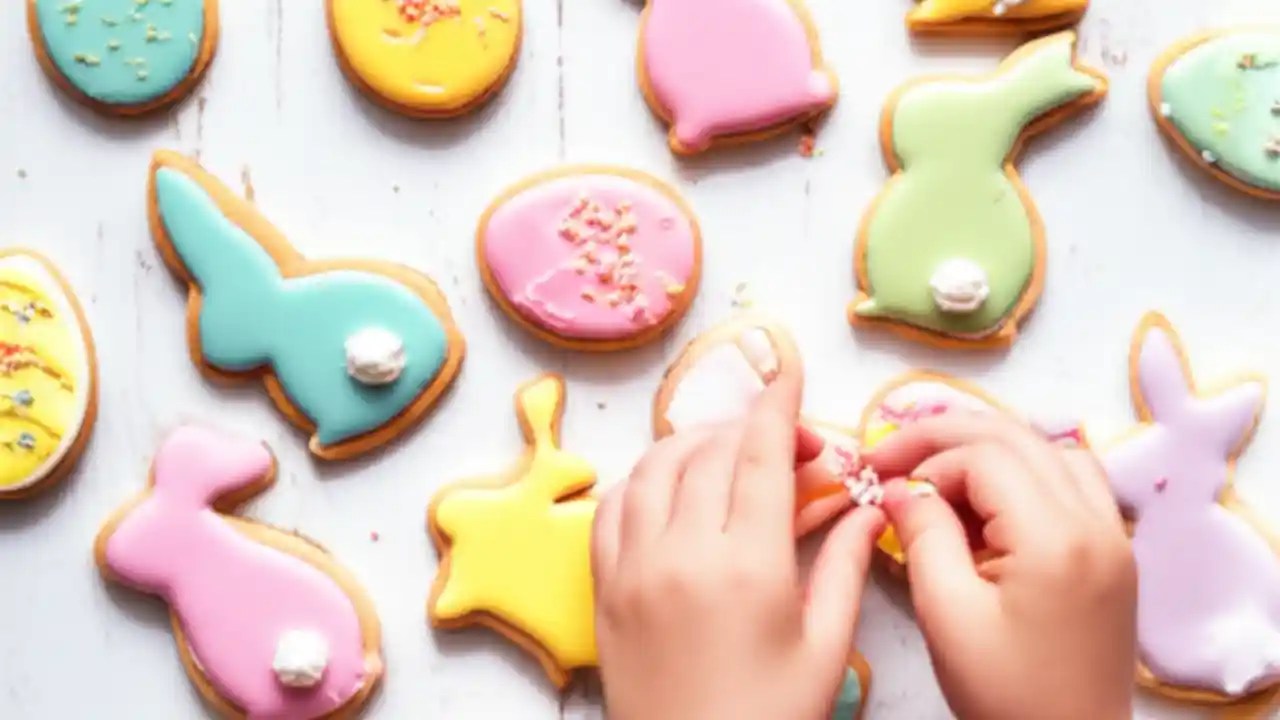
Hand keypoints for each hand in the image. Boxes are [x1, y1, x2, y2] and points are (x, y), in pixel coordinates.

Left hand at [591, 370, 884, 719]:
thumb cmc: (768, 719)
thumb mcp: (824, 648)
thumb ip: (844, 566)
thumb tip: (870, 506)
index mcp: (746, 566)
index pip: (759, 456)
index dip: (777, 405)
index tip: (786, 369)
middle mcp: (681, 553)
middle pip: (711, 453)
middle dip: (752, 430)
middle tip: (793, 450)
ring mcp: (633, 567)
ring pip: (655, 467)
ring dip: (694, 444)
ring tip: (732, 456)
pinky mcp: (604, 587)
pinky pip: (613, 506)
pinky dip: (643, 480)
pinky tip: (671, 487)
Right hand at [866, 413, 1135, 719]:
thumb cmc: (1004, 695)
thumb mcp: (946, 615)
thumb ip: (923, 535)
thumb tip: (899, 487)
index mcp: (1056, 539)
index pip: (984, 457)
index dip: (925, 460)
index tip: (881, 484)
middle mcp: (1096, 524)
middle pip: (1020, 438)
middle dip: (948, 437)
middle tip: (890, 454)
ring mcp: (1113, 537)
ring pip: (1050, 451)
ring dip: (990, 449)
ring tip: (937, 472)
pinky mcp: (1114, 554)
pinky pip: (1073, 483)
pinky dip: (1026, 472)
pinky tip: (988, 498)